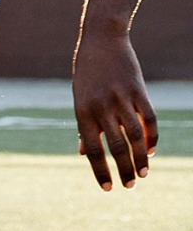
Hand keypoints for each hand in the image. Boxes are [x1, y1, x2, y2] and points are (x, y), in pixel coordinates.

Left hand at [72, 29, 157, 190]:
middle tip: (130, 186)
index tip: (108, 189)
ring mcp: (121, 99)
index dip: (101, 171)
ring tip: (143, 173)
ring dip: (141, 157)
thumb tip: (85, 154)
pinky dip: (152, 135)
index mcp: (83, 115)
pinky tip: (151, 150)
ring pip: (135, 135)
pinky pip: (148, 118)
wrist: (102, 41)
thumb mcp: (79, 101)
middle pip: (117, 147)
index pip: (94, 151)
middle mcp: (102, 109)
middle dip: (124, 169)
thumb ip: (85, 128)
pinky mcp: (138, 90)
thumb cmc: (86, 75)